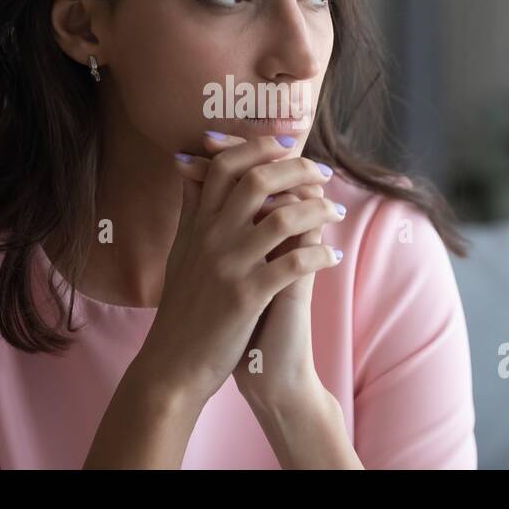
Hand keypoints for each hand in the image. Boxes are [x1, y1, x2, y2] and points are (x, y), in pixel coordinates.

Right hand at [133, 132, 343, 410]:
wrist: (172, 365)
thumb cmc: (183, 309)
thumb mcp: (180, 251)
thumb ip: (190, 209)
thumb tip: (187, 165)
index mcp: (197, 225)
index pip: (225, 165)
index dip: (258, 147)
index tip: (287, 143)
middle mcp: (210, 238)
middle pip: (258, 180)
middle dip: (297, 168)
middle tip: (323, 173)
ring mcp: (228, 266)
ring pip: (283, 218)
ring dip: (319, 210)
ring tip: (336, 212)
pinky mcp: (246, 297)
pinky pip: (294, 264)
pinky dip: (320, 255)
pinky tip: (334, 256)